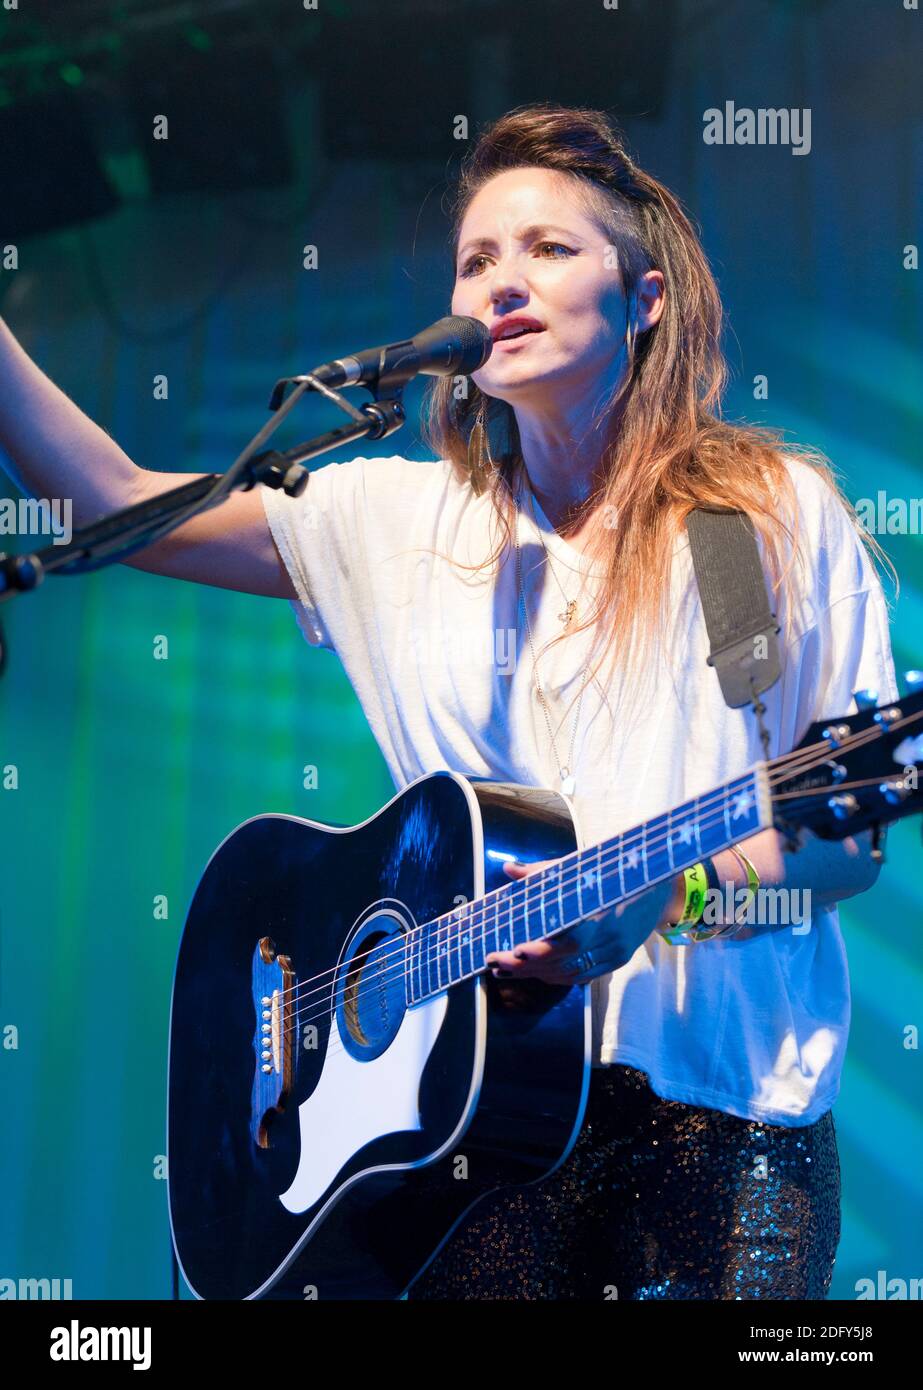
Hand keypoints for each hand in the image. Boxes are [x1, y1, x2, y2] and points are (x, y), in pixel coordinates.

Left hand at [484, 858, 684, 985]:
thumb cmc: (614, 871)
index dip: (543, 949)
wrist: (660, 887)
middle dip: (525, 965)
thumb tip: (509, 869)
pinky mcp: (618, 960)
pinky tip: (532, 971)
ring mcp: (616, 953)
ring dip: (534, 973)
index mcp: (603, 912)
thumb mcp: (580, 866)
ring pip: (570, 973)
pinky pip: (582, 976)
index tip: (516, 949)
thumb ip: (543, 872)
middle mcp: (612, 938)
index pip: (572, 941)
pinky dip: (555, 976)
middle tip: (492, 960)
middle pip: (564, 961)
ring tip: (502, 968)